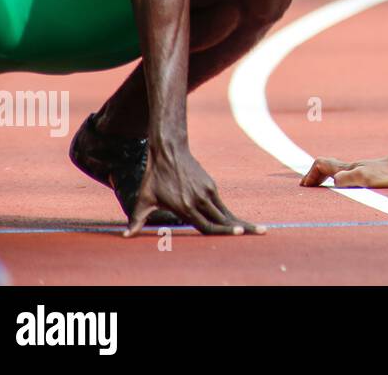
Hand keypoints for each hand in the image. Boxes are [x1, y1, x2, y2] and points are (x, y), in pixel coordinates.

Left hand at [125, 144, 264, 236]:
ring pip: (226, 212)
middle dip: (243, 227)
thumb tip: (125, 236)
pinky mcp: (211, 186)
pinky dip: (230, 214)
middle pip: (225, 219)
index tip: (240, 232)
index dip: (224, 231)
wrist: (169, 152)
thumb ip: (137, 220)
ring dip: (240, 221)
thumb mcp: (144, 199)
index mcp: (186, 206)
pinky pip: (221, 204)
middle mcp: (201, 200)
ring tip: (256, 229)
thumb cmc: (155, 177)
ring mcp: (208, 192)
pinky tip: (237, 221)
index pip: (208, 225)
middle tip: (262, 232)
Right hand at [301, 153, 387, 188]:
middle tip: (307, 186)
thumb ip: (349, 179)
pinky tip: (344, 189)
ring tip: (319, 188)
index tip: (304, 186)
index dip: (310, 174)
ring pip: (336, 170)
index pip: (321, 164)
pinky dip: (338, 180)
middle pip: (326, 166)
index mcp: (347, 168)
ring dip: (324, 178)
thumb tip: (333, 182)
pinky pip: (346, 175)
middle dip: (314, 176)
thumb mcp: (367, 178)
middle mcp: (351, 167)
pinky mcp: (369, 173)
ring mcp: (360, 169)